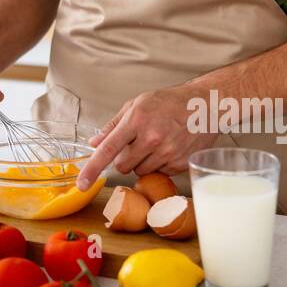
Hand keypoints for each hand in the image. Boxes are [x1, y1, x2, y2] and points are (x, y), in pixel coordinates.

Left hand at [77, 88, 216, 189]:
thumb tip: (94, 143)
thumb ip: (113, 125)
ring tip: (155, 142)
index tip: (82, 184)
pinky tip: (169, 147)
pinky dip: (159, 164)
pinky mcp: (180, 163)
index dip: (92, 168)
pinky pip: (159, 173)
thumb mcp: (137, 104)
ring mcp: (168, 152)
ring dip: (142, 162)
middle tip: (137, 143)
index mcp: (136, 120)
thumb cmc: (168, 102)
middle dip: (125, 159)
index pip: (109, 149)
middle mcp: (152, 138)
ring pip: (140, 171)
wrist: (204, 105)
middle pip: (123, 166)